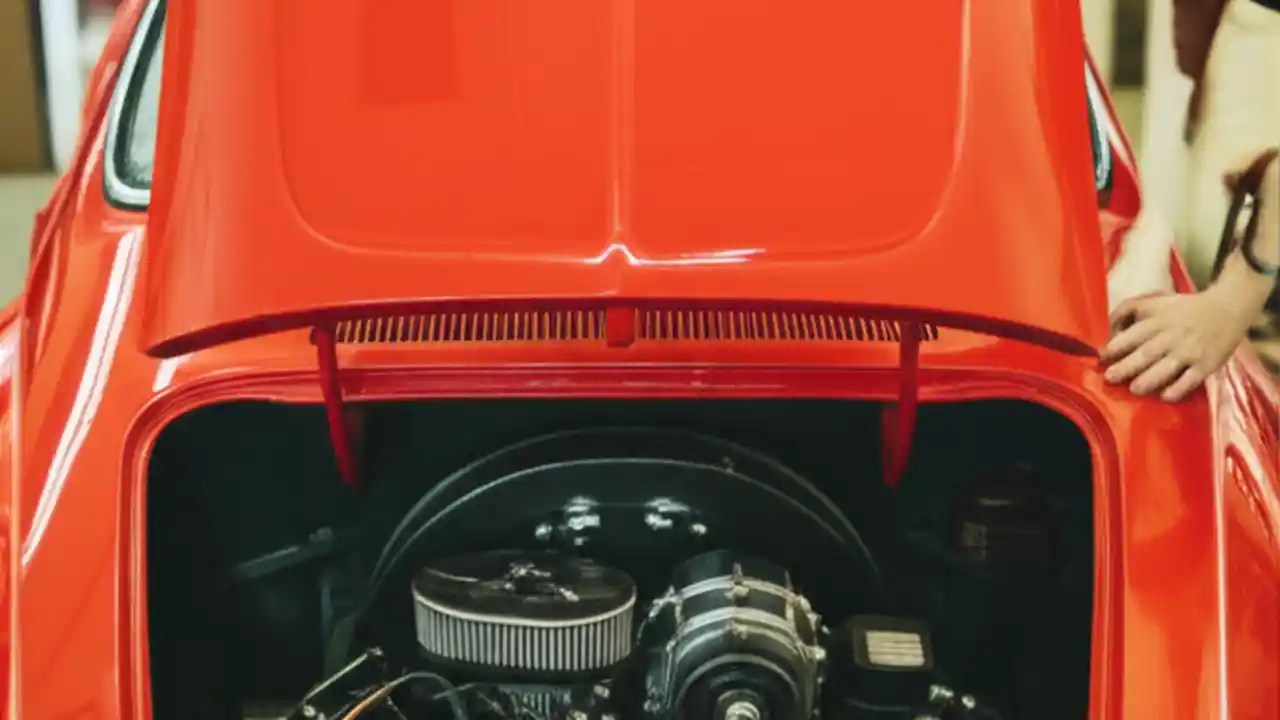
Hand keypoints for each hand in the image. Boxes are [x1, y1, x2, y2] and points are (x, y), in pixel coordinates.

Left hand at [1101, 286, 1254, 401]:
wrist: (1227, 308)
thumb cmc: (1183, 308)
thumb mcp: (1154, 301)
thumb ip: (1129, 309)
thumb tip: (1107, 325)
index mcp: (1157, 320)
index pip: (1132, 335)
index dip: (1115, 347)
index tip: (1101, 358)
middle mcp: (1171, 336)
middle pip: (1146, 353)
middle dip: (1126, 367)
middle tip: (1110, 378)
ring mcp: (1190, 351)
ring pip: (1166, 368)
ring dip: (1148, 380)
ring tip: (1134, 389)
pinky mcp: (1206, 364)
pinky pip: (1191, 380)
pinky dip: (1178, 389)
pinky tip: (1165, 397)